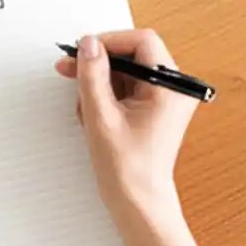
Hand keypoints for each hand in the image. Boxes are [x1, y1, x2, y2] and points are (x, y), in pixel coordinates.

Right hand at [56, 30, 198, 231]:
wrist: (138, 203)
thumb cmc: (128, 170)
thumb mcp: (101, 117)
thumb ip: (93, 75)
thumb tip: (88, 44)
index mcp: (170, 88)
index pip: (141, 42)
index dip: (109, 42)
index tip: (84, 51)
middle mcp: (173, 89)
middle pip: (133, 54)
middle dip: (100, 63)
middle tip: (72, 69)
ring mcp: (164, 99)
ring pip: (125, 71)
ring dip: (99, 83)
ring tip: (86, 108)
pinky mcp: (153, 109)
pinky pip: (126, 88)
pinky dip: (105, 96)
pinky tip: (94, 116)